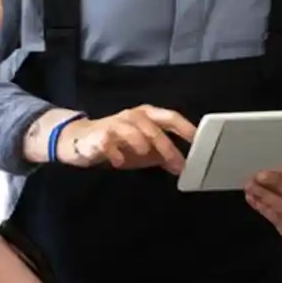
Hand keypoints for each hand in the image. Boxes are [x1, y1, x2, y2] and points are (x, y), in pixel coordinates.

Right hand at [58, 105, 196, 174]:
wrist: (82, 140)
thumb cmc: (119, 143)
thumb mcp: (144, 150)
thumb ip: (163, 155)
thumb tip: (184, 166)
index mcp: (148, 116)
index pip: (170, 117)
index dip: (185, 128)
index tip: (199, 141)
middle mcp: (133, 116)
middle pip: (152, 126)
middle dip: (165, 145)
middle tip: (177, 163)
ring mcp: (115, 125)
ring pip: (130, 129)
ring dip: (139, 141)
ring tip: (146, 153)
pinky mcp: (98, 136)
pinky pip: (107, 142)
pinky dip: (114, 152)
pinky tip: (118, 162)